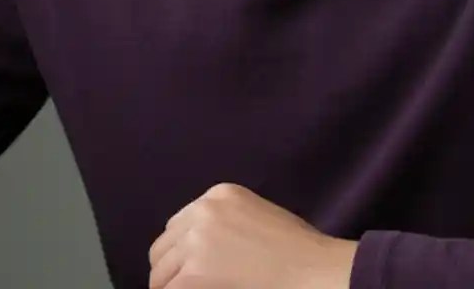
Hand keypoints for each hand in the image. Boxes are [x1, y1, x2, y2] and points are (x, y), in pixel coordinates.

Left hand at [148, 183, 357, 288]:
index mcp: (219, 194)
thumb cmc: (300, 250)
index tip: (188, 267)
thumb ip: (228, 224)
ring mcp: (196, 240)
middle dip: (170, 267)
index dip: (182, 250)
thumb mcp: (259, 216)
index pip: (180, 223)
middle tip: (181, 285)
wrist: (313, 269)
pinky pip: (168, 288)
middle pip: (164, 243)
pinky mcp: (195, 270)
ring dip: (170, 285)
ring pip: (160, 269)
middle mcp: (202, 210)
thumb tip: (205, 252)